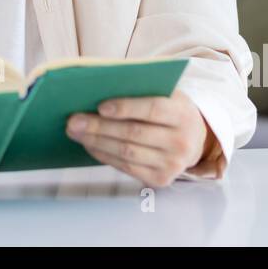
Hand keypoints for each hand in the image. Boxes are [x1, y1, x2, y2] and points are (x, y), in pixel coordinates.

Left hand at [65, 93, 214, 186]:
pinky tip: (90, 144)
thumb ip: (140, 90)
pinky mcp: (161, 179)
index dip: (126, 107)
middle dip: (99, 126)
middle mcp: (182, 141)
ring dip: (96, 142)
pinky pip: (126, 167)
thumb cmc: (170, 110)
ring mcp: (173, 164)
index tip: (100, 106)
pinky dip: (104, 155)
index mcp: (184, 113)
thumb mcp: (165, 94)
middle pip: (134, 133)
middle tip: (73, 120)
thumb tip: (98, 88)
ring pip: (127, 152)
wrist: (194, 140)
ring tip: (75, 132)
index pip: (153, 109)